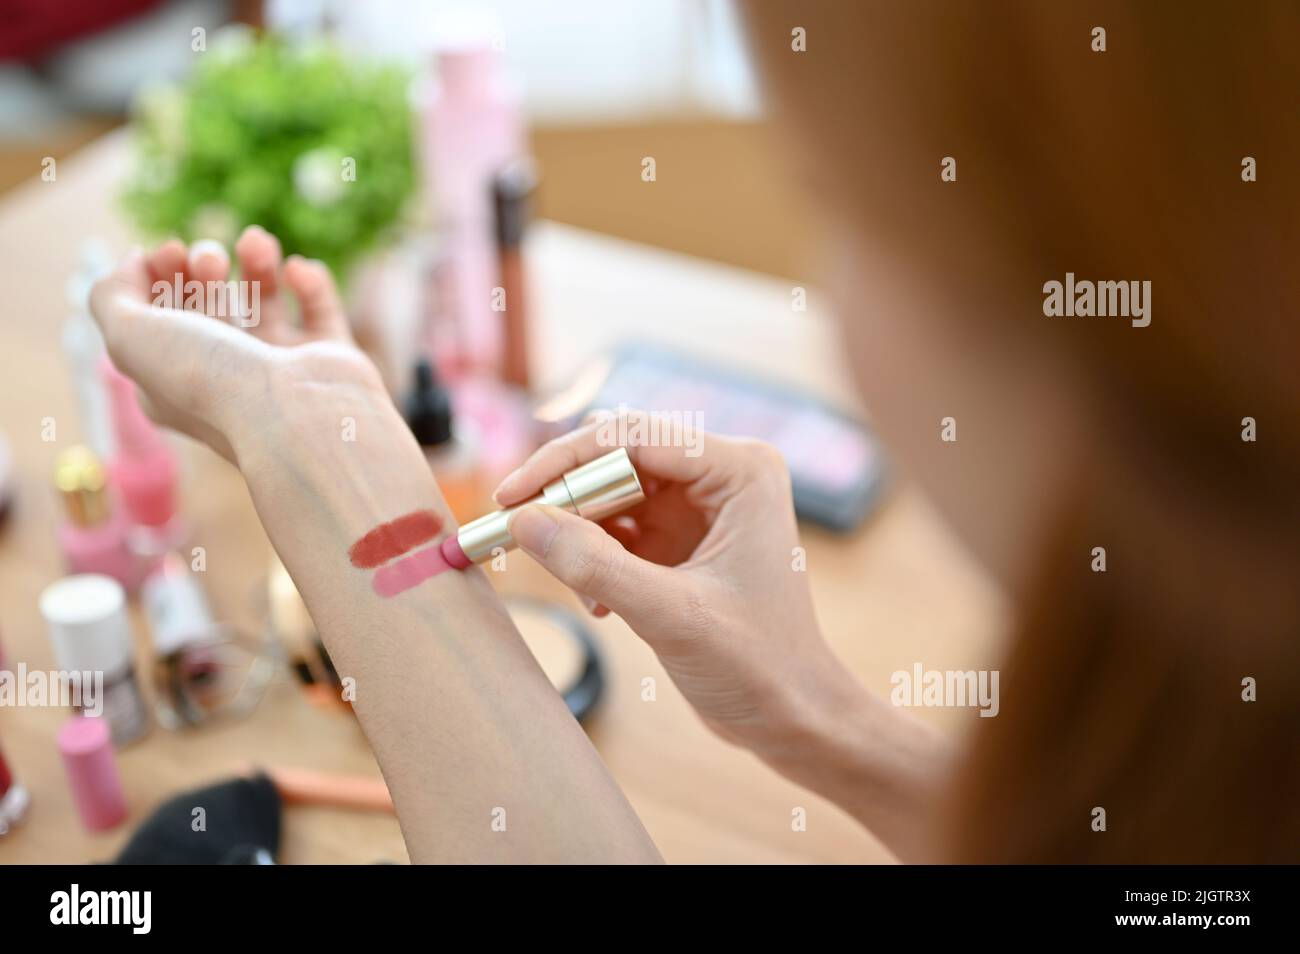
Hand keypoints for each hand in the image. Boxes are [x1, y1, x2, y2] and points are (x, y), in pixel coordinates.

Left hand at [89, 227, 386, 463]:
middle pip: (210, 307)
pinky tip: (296, 268)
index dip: (157, 277)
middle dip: (203, 268)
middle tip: (207, 260)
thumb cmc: (213, 383)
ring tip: (255, 242)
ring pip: (265, 302)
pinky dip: (309, 281)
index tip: (167, 252)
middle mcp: (227, 378)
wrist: (299, 418)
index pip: (160, 320)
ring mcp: (282, 369)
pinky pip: (319, 309)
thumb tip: (135, 263)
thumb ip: (112, 295)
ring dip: (256, 263)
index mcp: (175, 384)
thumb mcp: (131, 337)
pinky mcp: (329, 358)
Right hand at [493, 410, 858, 755]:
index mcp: (739, 470)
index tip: (510, 497)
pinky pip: (618, 528)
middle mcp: (721, 475)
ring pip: (612, 492)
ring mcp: (701, 507)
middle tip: (520, 535)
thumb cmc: (757, 665)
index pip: (633, 435)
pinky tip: (601, 605)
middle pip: (617, 457)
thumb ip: (594, 565)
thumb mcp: (670, 615)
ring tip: (581, 588)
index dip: (564, 460)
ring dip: (581, 534)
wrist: (792, 717)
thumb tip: (522, 521)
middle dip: (568, 498)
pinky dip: (596, 559)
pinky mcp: (683, 539)